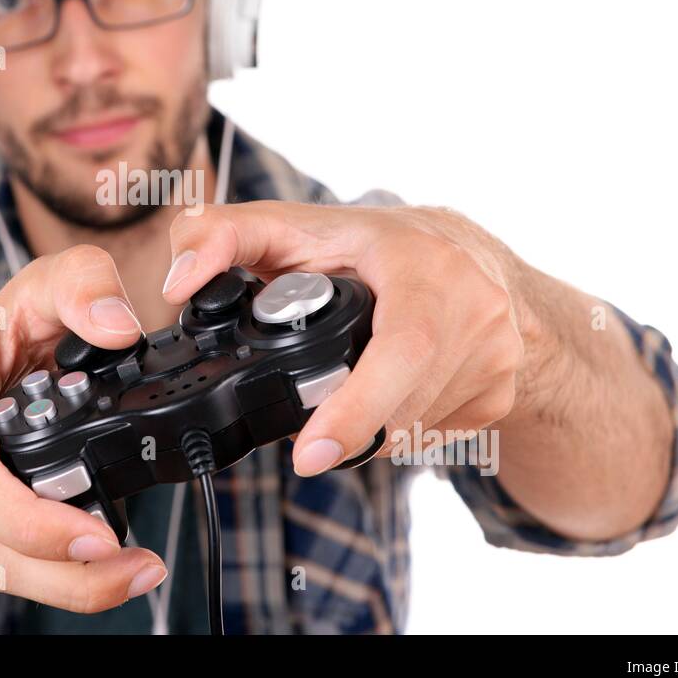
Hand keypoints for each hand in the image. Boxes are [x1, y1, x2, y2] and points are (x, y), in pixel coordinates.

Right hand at [0, 246, 167, 611]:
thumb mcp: (32, 289)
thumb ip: (83, 283)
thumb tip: (119, 328)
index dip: (32, 521)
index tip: (99, 537)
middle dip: (67, 575)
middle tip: (138, 570)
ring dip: (62, 584)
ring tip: (130, 573)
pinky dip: (37, 572)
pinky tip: (81, 562)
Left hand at [160, 201, 530, 475]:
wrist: (467, 254)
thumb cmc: (368, 244)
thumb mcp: (289, 225)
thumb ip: (219, 237)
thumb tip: (178, 284)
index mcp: (424, 264)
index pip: (403, 346)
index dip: (357, 406)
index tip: (309, 452)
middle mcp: (475, 308)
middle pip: (401, 405)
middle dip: (347, 426)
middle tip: (307, 437)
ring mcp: (496, 356)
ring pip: (412, 429)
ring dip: (367, 427)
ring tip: (347, 389)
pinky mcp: (500, 392)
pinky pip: (433, 437)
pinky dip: (395, 427)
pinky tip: (385, 391)